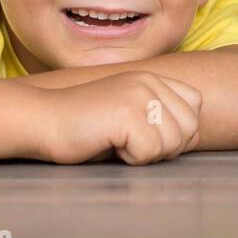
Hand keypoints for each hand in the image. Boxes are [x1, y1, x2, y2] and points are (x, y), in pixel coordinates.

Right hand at [40, 70, 201, 164]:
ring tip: (118, 143)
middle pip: (190, 127)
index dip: (179, 129)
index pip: (195, 104)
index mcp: (152, 78)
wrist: (42, 122)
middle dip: (166, 146)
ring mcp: (139, 95)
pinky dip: (131, 159)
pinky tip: (109, 145)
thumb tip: (194, 137)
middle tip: (132, 144)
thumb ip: (163, 122)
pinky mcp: (127, 112)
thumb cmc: (85, 128)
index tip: (146, 135)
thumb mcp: (131, 118)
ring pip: (174, 142)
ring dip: (147, 154)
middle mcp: (149, 81)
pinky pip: (150, 151)